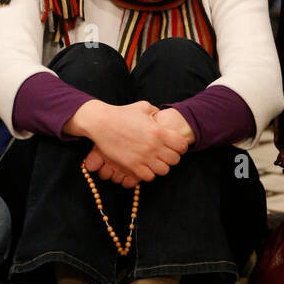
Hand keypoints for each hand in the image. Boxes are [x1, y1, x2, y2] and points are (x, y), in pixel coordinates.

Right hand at [66, 100, 189, 180]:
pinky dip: (149, 173)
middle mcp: (153, 145)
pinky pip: (149, 177)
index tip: (174, 145)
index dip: (180, 146)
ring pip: (164, 171)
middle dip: (171, 157)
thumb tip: (162, 116)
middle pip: (175, 160)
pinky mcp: (132, 165)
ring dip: (160, 166)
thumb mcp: (143, 107)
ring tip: (154, 161)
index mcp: (158, 131)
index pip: (182, 145)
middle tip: (164, 153)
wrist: (101, 122)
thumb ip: (156, 112)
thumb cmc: (122, 113)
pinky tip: (144, 165)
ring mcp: (143, 157)